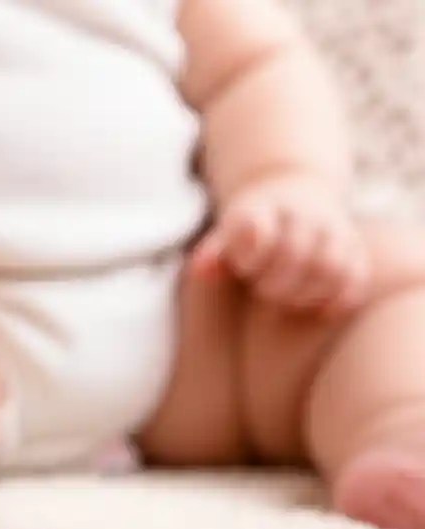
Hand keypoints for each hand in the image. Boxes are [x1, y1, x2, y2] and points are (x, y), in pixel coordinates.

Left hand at [190, 173, 369, 314]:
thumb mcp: (228, 231)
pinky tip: (320, 309)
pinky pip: (355, 276)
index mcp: (264, 207)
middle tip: (263, 288)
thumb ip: (214, 253)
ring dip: (307, 293)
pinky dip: (339, 298)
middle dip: (275, 282)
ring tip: (290, 299)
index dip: (250, 256)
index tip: (245, 266)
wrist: (295, 192)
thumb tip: (200, 271)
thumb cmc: (253, 225)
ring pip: (330, 267)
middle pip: (295, 255)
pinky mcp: (354, 246)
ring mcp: (333, 228)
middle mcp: (303, 213)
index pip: (256, 232)